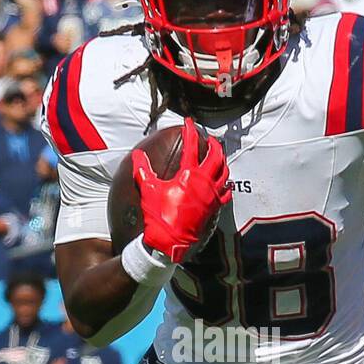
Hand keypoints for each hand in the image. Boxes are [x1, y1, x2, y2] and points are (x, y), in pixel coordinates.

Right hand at [131, 118, 229, 262]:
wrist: (170, 241)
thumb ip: (142, 169)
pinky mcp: (214, 207)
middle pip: (216, 155)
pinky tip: (226, 181)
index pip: (192, 146)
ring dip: (222, 160)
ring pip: (225, 171)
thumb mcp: (148, 189)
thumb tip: (137, 154)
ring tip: (219, 155)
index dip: (190, 131)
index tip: (189, 123)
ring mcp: (211, 195)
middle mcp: (204, 182)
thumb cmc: (159, 216)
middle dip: (213, 143)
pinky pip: (226, 192)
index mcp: (188, 174)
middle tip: (209, 138)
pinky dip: (227, 184)